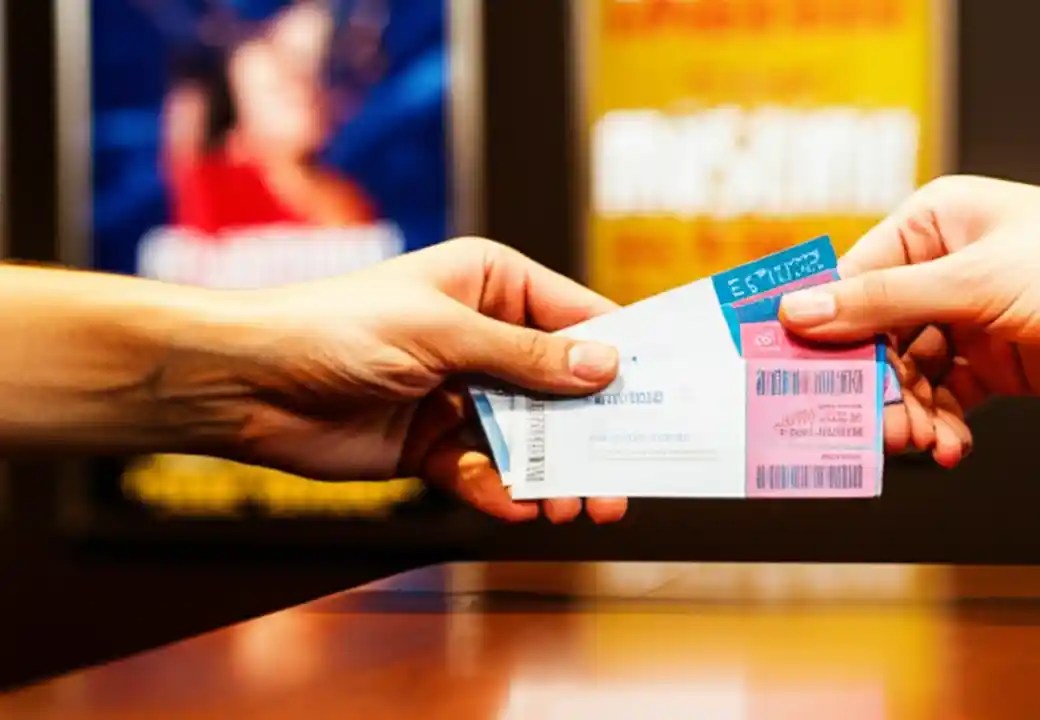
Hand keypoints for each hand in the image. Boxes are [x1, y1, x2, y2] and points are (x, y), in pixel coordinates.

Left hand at [199, 237, 625, 523]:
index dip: (623, 355)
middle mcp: (484, 337)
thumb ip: (526, 359)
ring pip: (529, 437)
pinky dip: (501, 491)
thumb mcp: (443, 335)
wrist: (247, 385)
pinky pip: (485, 470)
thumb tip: (607, 367)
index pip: (578, 317)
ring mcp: (461, 392)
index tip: (667, 396)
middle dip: (591, 434)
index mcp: (492, 285)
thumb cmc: (338, 330)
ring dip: (552, 473)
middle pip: (561, 388)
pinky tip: (515, 509)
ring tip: (572, 507)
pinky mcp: (435, 442)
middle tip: (621, 480)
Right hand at [779, 175, 1039, 464]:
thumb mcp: (976, 282)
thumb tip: (800, 313)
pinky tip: (952, 446)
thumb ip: (882, 304)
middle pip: (878, 336)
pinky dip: (945, 426)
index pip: (854, 280)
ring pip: (912, 375)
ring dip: (913, 413)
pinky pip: (950, 399)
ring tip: (924, 442)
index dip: (822, 330)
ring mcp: (973, 318)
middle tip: (871, 428)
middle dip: (875, 385)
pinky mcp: (999, 363)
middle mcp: (947, 269)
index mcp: (935, 225)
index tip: (791, 374)